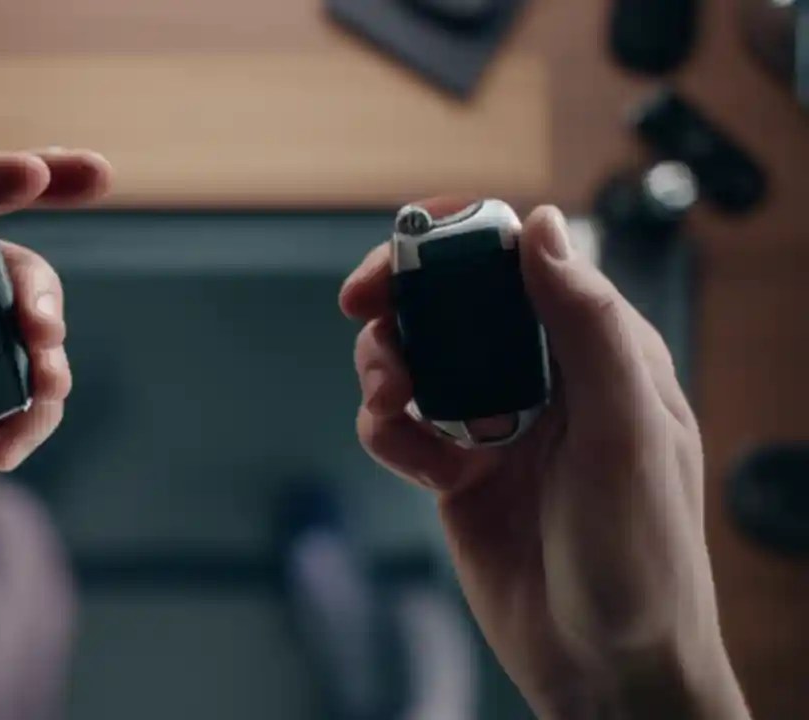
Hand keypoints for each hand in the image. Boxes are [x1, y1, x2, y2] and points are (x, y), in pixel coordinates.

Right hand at [341, 201, 748, 718]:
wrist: (603, 665)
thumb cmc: (641, 558)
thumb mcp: (625, 435)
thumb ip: (587, 327)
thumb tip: (542, 229)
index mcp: (598, 351)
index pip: (521, 263)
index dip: (456, 242)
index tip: (401, 256)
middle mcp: (543, 378)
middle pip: (453, 303)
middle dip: (402, 303)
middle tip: (362, 311)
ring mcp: (496, 423)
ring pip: (417, 359)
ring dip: (387, 369)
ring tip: (388, 401)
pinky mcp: (458, 471)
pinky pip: (401, 429)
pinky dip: (389, 436)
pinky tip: (411, 462)